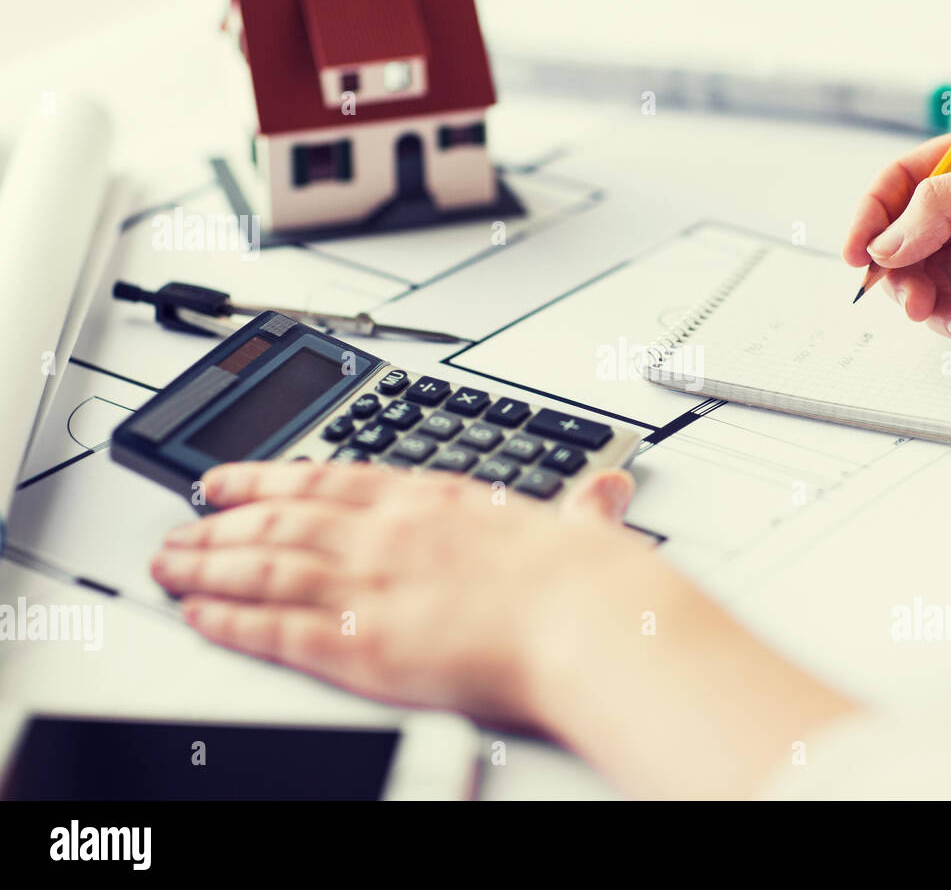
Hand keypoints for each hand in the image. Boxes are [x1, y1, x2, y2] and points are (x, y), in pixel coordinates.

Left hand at [152, 461, 644, 726]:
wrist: (585, 620)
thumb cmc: (584, 580)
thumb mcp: (582, 526)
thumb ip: (582, 510)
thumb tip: (609, 493)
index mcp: (432, 501)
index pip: (330, 481)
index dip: (269, 478)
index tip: (233, 479)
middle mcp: (387, 534)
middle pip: (281, 520)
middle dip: (222, 523)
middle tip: (183, 525)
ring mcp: (368, 584)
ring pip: (264, 565)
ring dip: (208, 565)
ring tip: (171, 564)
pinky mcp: (359, 643)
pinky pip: (275, 628)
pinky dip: (230, 621)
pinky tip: (201, 616)